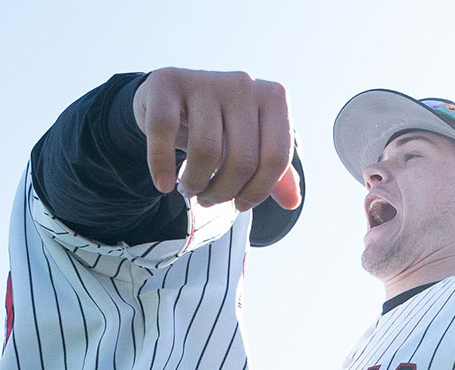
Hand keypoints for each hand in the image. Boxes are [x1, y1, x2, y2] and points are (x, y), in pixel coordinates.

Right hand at [134, 68, 300, 211]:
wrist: (173, 98)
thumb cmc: (220, 127)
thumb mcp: (251, 145)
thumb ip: (274, 173)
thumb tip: (293, 202)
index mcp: (273, 98)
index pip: (276, 159)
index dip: (257, 192)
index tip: (240, 204)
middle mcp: (243, 83)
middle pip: (242, 160)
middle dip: (223, 193)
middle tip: (208, 198)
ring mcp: (205, 80)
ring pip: (206, 151)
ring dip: (195, 184)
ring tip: (189, 189)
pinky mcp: (167, 82)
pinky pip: (165, 132)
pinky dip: (162, 166)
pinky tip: (164, 184)